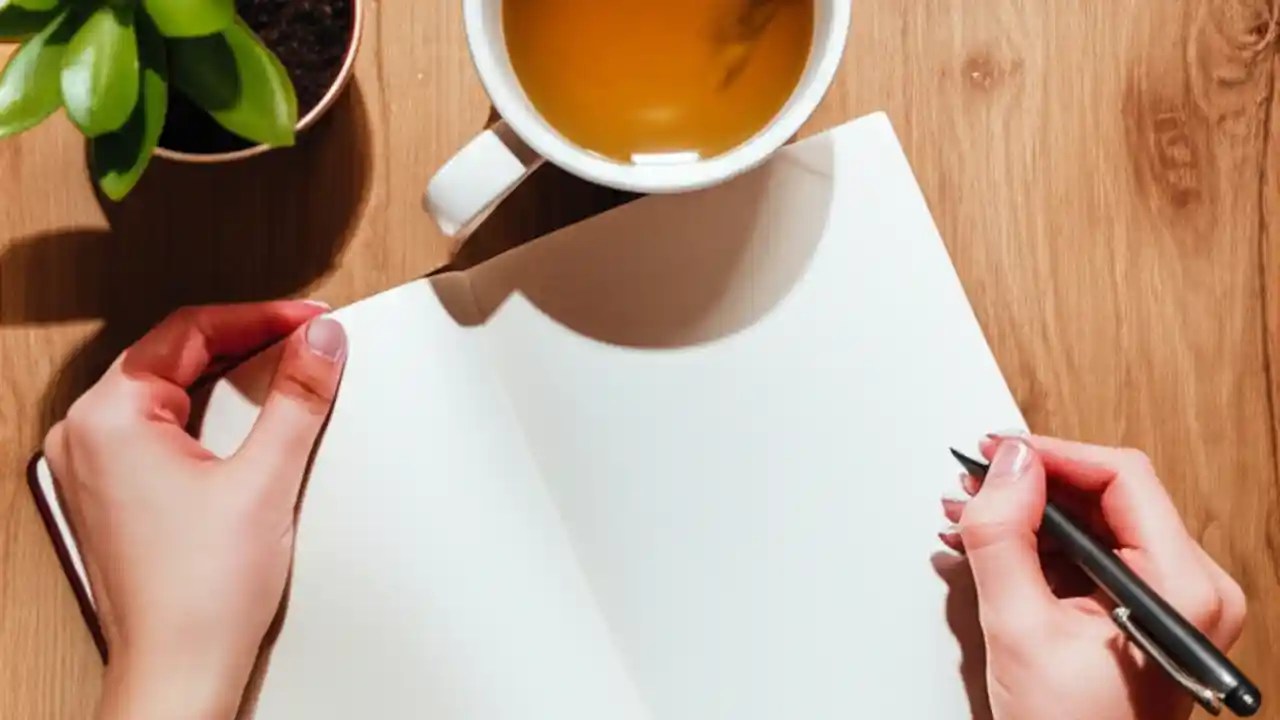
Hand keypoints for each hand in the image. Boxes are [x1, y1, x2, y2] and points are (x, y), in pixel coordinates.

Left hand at [43, 302, 347, 719]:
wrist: (179, 671)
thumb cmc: (199, 595)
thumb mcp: (265, 480)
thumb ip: (298, 398)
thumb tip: (320, 342)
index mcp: (109, 417)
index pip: (190, 330)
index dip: (261, 317)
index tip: (310, 320)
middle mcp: (88, 436)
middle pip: (175, 354)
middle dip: (247, 341)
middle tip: (305, 338)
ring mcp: (95, 467)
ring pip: (168, 389)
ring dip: (229, 376)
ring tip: (285, 370)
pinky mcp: (113, 494)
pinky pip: (162, 427)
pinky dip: (210, 413)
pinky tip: (250, 421)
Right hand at [939, 435, 1246, 719]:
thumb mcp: (1020, 629)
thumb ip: (1006, 537)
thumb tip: (1008, 464)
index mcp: (1182, 588)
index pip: (1121, 476)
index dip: (1050, 455)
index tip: (996, 452)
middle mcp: (1192, 588)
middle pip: (1108, 495)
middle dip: (1031, 487)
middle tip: (973, 483)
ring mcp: (1172, 600)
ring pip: (1096, 522)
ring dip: (1028, 517)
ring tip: (969, 518)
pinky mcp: (1146, 611)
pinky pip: (1094, 554)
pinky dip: (1041, 548)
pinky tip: (993, 549)